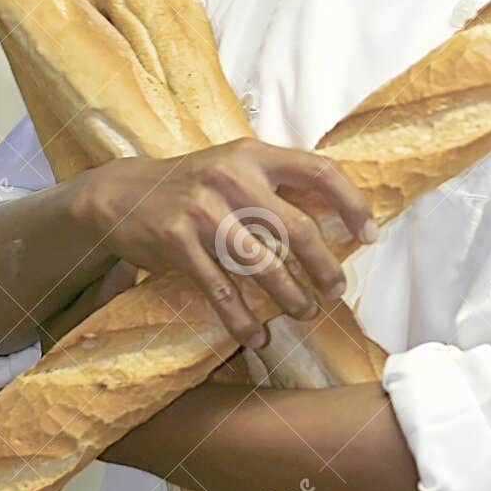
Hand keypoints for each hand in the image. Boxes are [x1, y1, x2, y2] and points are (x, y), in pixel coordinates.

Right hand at [71, 138, 375, 347]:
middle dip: (323, 267)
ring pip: (261, 264)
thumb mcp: (233, 168)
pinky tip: (254, 335)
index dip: (351, 203)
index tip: (369, 234)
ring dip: (289, 296)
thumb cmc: (193, 186)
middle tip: (335, 290)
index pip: (319, 170)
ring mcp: (202, 209)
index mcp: (253, 155)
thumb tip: (335, 220)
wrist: (121, 194)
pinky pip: (219, 288)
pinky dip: (240, 318)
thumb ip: (274, 184)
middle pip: (296, 227)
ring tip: (303, 313)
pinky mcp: (176, 240)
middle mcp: (231, 177)